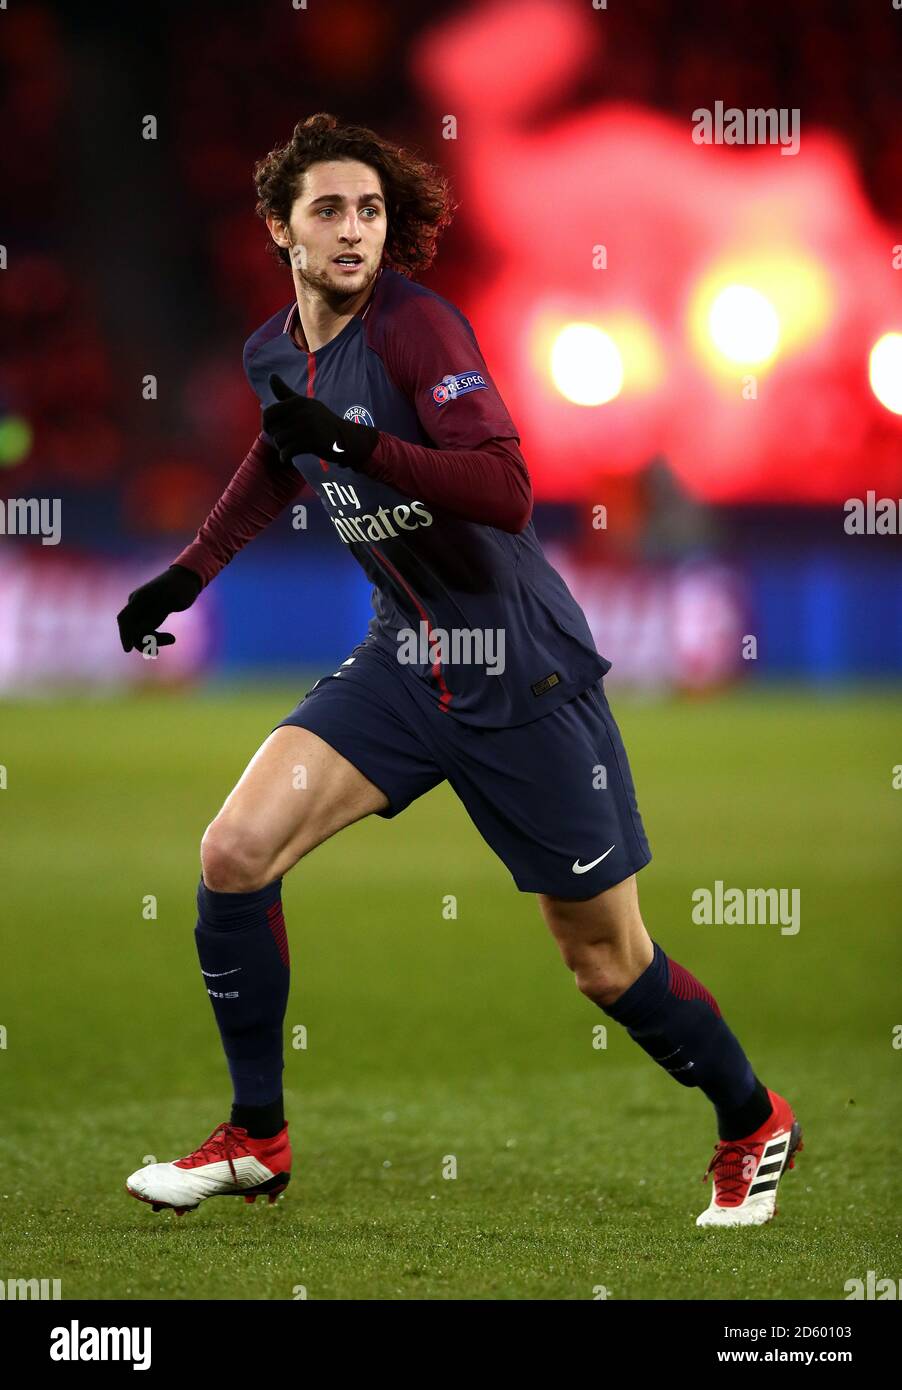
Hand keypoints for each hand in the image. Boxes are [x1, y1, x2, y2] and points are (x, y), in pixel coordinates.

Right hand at [117, 564, 201, 652]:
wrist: (188, 578)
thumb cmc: (181, 587)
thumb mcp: (171, 600)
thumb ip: (155, 615)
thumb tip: (140, 630)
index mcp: (139, 598)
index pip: (124, 619)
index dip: (124, 635)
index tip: (128, 650)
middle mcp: (137, 604)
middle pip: (132, 629)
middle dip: (145, 641)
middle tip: (159, 650)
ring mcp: (143, 610)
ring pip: (141, 632)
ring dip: (154, 640)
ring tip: (172, 639)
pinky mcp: (152, 615)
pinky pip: (148, 631)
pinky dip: (157, 637)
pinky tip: (171, 639)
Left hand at [262, 373, 378, 468]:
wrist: (346, 439)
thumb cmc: (321, 422)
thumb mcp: (304, 405)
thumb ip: (285, 392)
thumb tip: (271, 375)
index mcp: (297, 402)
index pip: (268, 413)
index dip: (266, 424)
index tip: (273, 431)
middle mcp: (301, 412)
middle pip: (272, 429)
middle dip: (276, 438)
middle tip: (287, 441)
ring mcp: (307, 427)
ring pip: (279, 441)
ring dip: (282, 448)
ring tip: (291, 448)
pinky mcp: (311, 442)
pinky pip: (287, 452)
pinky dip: (285, 457)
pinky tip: (289, 458)